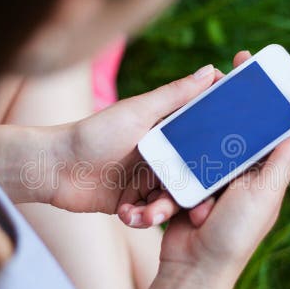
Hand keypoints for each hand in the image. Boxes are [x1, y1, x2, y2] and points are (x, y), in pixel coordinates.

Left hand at [43, 60, 227, 217]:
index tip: (234, 169)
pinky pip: (149, 215)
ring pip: (171, 201)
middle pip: (192, 179)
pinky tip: (127, 214)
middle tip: (198, 210)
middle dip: (193, 197)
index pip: (204, 142)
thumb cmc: (94, 133)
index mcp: (167, 131)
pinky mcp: (132, 202)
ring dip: (161, 211)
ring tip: (146, 214)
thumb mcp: (139, 112)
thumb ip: (177, 95)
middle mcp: (161, 155)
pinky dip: (142, 217)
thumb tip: (212, 70)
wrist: (55, 168)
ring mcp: (146, 180)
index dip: (220, 156)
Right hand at [159, 129, 289, 277]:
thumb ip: (283, 161)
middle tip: (215, 183)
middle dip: (212, 163)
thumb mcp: (264, 194)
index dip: (250, 126)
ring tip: (203, 215)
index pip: (257, 140)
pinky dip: (177, 195)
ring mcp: (209, 188)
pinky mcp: (185, 194)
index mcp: (261, 178)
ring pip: (194, 162)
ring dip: (193, 185)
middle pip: (221, 148)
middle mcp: (236, 181)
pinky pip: (176, 177)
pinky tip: (186, 216)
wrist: (194, 267)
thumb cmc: (236, 234)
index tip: (239, 107)